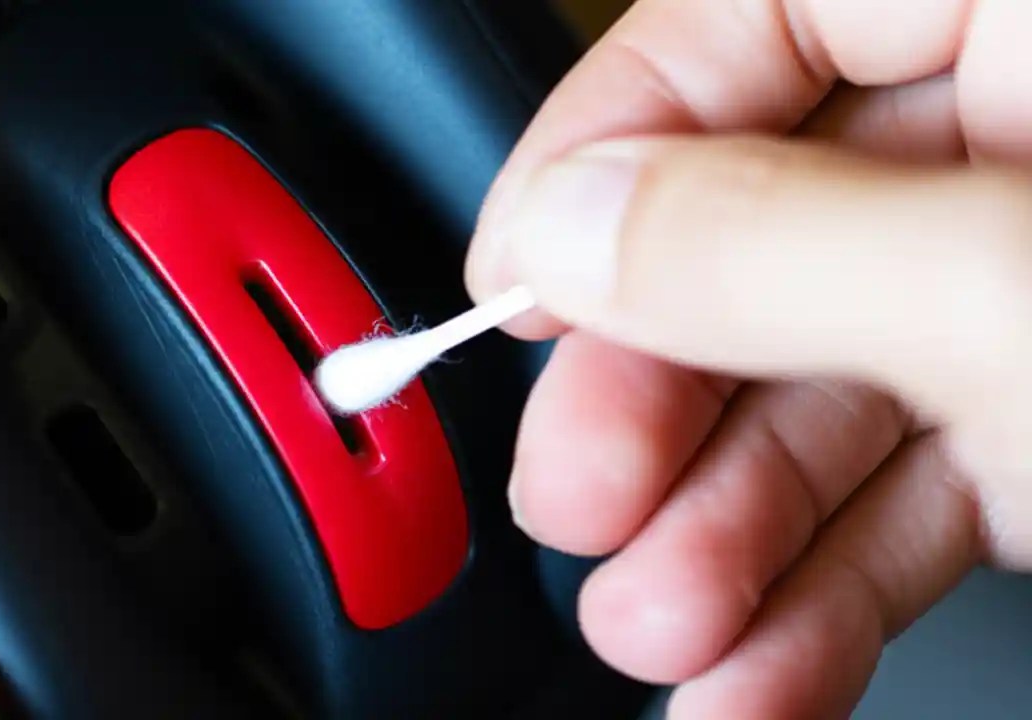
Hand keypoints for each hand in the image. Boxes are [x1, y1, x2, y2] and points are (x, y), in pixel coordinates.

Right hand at [467, 1, 1031, 717]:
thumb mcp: (999, 295)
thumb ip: (766, 246)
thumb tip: (566, 229)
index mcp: (1030, 10)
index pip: (746, 20)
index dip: (604, 146)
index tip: (515, 277)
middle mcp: (1023, 126)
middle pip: (763, 228)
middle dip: (655, 399)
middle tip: (577, 491)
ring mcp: (1028, 275)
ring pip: (827, 382)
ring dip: (723, 529)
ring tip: (658, 623)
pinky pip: (912, 477)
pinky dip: (824, 586)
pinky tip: (758, 670)